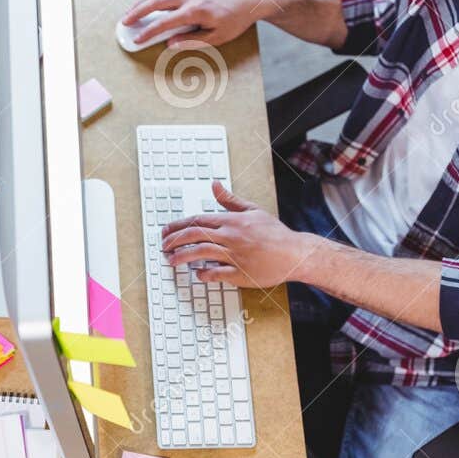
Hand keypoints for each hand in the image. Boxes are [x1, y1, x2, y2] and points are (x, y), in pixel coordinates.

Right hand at [121, 0, 273, 50]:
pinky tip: (149, 1)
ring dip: (143, 1)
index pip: (164, 22)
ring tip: (132, 11)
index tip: (137, 39)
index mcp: (195, 10)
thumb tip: (171, 44)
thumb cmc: (237, 19)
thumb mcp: (217, 37)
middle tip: (124, 22)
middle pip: (156, 1)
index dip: (148, 32)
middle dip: (137, 11)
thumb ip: (192, 41)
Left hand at [160, 182, 315, 287]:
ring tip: (171, 260)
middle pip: (194, 235)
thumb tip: (214, 184)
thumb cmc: (274, 233)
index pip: (197, 220)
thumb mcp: (252, 210)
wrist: (295, 253)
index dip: (177, 226)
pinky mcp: (241, 273)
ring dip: (182, 257)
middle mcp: (231, 236)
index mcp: (232, 220)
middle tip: (163, 246)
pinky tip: (197, 273)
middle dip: (173, 240)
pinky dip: (204, 273)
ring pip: (201, 253)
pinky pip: (216, 273)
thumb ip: (230, 200)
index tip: (165, 231)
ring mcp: (235, 255)